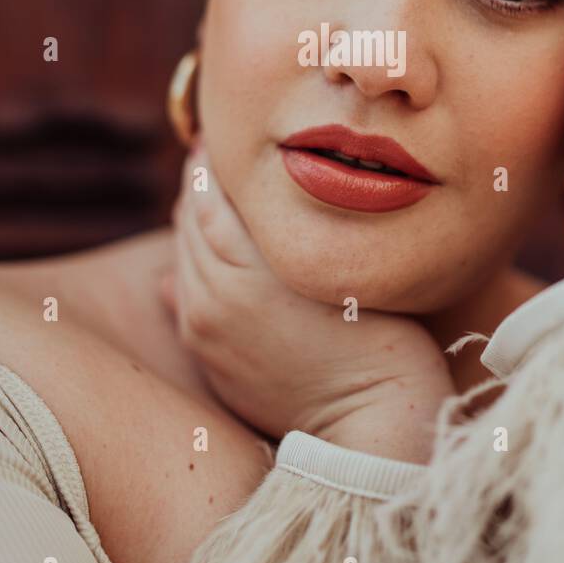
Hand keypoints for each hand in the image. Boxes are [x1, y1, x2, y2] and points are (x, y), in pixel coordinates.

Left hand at [163, 141, 453, 458]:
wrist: (368, 426)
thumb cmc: (379, 340)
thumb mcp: (338, 276)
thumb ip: (279, 240)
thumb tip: (232, 202)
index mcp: (247, 267)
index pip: (211, 195)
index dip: (213, 162)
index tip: (222, 136)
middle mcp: (214, 296)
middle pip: (190, 223)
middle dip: (199, 188)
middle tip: (214, 156)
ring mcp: (207, 330)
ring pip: (184, 258)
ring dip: (193, 226)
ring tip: (212, 195)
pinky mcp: (209, 359)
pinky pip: (185, 298)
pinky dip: (191, 268)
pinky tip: (205, 255)